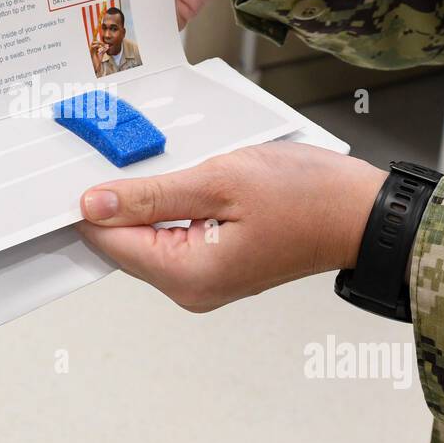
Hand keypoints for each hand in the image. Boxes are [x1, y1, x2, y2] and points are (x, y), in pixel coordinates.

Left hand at [76, 143, 386, 311]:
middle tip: (130, 153)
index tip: (80, 169)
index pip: (109, 242)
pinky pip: (175, 237)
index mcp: (187, 275)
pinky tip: (188, 180)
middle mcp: (191, 289)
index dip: (90, 205)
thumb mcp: (219, 180)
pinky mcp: (218, 266)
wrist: (363, 213)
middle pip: (125, 243)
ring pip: (149, 238)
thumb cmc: (307, 197)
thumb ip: (150, 196)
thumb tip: (93, 204)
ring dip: (149, 201)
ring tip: (176, 165)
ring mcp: (205, 281)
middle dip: (121, 201)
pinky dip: (171, 207)